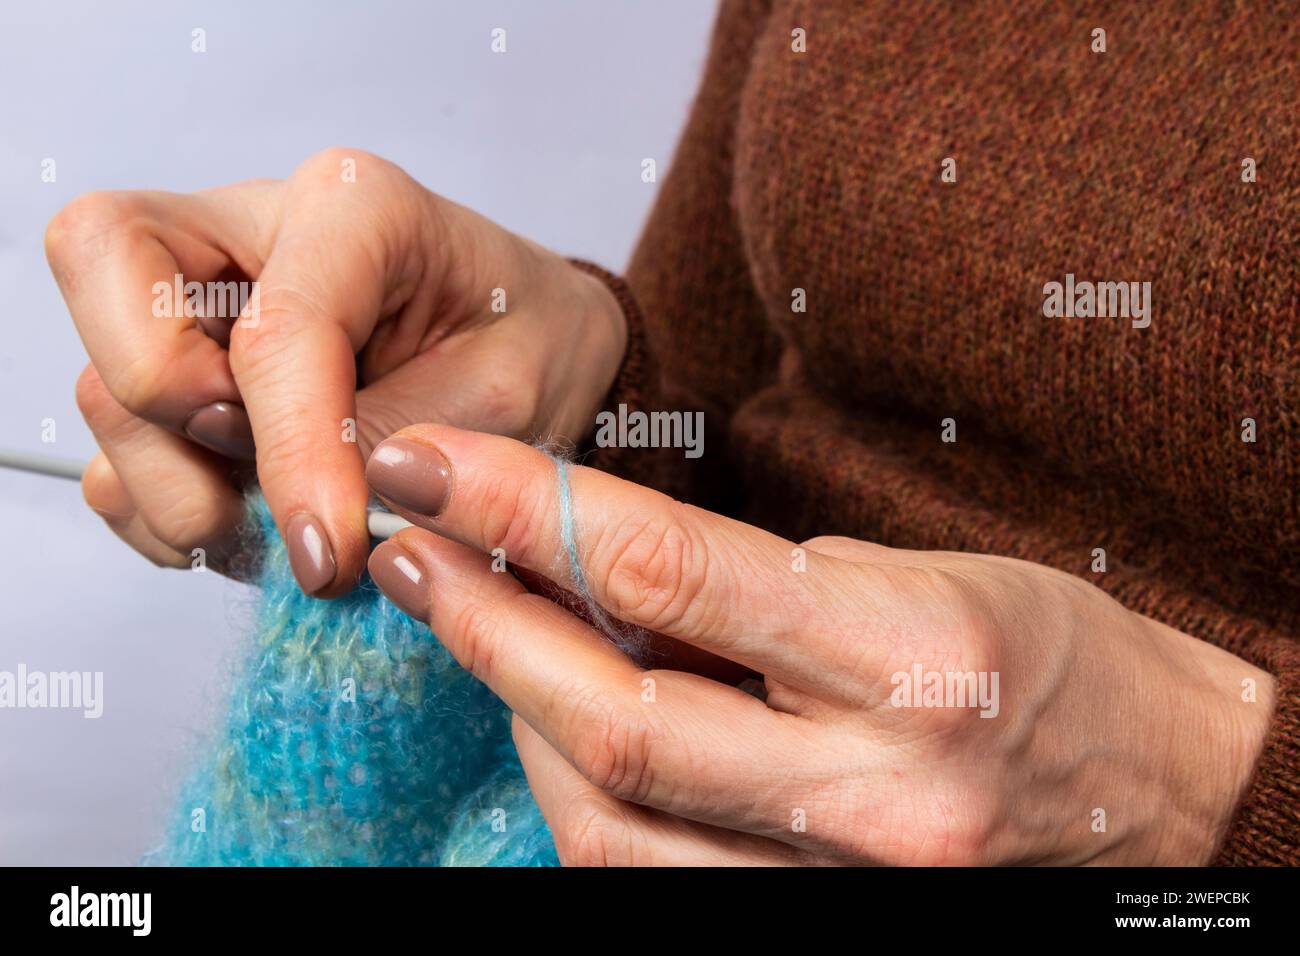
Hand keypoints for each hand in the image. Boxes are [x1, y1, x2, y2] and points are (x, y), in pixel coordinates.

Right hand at [45, 148, 624, 592]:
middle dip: (163, 407)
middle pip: (101, 260)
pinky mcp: (184, 365)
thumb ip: (395, 445)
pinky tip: (250, 532)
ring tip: (278, 538)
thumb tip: (292, 517)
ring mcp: (202, 295)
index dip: (291, 449)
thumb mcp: (505, 397)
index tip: (329, 552)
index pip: (275, 325)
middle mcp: (252, 230)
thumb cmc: (529, 343)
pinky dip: (163, 510)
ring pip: (101, 376)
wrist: (533, 344)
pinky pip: (116, 444)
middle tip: (259, 495)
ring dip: (171, 486)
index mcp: (353, 205)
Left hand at [363, 423, 1275, 864]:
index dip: (522, 505)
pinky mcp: (812, 920)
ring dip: (517, 714)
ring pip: (609, 823)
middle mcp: (873, 794)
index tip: (427, 463)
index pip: (668, 571)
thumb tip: (584, 566)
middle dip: (481, 623)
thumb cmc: (1041, 651)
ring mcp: (841, 881)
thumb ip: (748, 584)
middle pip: (613, 722)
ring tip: (482, 624)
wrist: (1149, 788)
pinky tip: (561, 723)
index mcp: (913, 659)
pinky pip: (644, 874)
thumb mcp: (914, 572)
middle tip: (405, 546)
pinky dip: (578, 792)